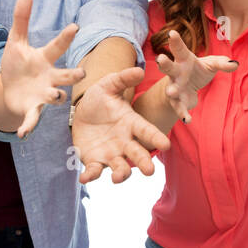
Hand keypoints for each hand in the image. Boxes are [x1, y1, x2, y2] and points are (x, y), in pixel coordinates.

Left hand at [0, 0, 85, 137]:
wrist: (10, 90)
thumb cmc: (18, 64)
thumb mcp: (16, 41)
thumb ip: (21, 18)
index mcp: (45, 59)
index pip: (56, 47)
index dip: (65, 37)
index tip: (74, 26)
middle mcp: (49, 78)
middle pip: (65, 76)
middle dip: (73, 75)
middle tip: (80, 72)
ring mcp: (42, 95)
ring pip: (54, 98)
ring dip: (55, 97)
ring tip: (55, 96)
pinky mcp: (32, 111)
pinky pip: (32, 120)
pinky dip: (28, 127)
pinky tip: (22, 134)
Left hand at [71, 68, 169, 182]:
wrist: (81, 112)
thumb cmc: (100, 99)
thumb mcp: (108, 85)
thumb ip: (122, 79)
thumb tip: (140, 70)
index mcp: (131, 123)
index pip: (146, 131)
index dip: (156, 138)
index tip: (166, 145)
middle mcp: (124, 142)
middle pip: (137, 154)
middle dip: (143, 162)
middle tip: (150, 170)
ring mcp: (111, 154)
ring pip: (119, 167)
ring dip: (121, 174)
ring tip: (118, 178)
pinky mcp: (94, 161)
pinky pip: (94, 171)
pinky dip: (90, 175)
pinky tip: (84, 178)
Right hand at [154, 31, 237, 122]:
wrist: (186, 89)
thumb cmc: (198, 70)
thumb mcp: (211, 64)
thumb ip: (222, 63)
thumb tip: (235, 64)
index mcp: (183, 60)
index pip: (179, 49)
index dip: (175, 41)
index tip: (172, 32)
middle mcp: (175, 73)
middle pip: (167, 67)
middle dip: (163, 63)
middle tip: (160, 59)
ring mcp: (174, 87)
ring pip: (170, 88)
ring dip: (171, 90)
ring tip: (172, 92)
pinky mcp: (177, 102)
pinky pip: (179, 108)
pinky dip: (183, 114)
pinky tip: (187, 120)